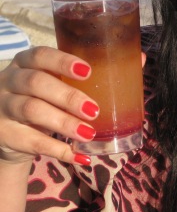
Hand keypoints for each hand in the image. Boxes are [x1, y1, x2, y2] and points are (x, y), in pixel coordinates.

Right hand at [0, 47, 98, 165]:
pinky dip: (59, 150)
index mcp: (24, 63)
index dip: (63, 62)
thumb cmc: (40, 99)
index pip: (40, 55)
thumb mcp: (50, 83)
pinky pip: (32, 142)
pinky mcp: (3, 134)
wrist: (7, 132)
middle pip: (36, 83)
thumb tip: (128, 70)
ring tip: (88, 133)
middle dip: (68, 96)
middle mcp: (8, 81)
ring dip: (64, 123)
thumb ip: (75, 79)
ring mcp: (2, 108)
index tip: (88, 72)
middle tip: (93, 110)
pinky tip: (80, 155)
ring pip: (32, 111)